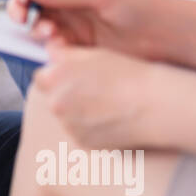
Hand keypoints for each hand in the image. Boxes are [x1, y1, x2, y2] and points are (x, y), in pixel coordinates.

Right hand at [9, 0, 169, 61]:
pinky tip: (62, 47)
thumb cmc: (140, 5)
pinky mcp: (76, 42)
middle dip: (22, 8)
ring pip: (38, 22)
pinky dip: (51, 45)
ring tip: (52, 35)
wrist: (165, 37)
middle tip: (24, 19)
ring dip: (38, 29)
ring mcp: (72, 19)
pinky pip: (52, 43)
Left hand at [28, 41, 161, 149]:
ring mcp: (68, 126)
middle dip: (65, 94)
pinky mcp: (83, 142)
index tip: (71, 76)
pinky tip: (109, 118)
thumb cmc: (127, 75)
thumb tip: (50, 53)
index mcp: (54, 79)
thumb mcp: (93, 54)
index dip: (57, 76)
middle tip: (92, 90)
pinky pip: (80, 132)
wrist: (153, 105)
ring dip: (77, 112)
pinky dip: (90, 127)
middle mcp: (56, 105)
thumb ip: (65, 54)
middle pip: (52, 99)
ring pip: (67, 117)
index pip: (41, 78)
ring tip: (105, 104)